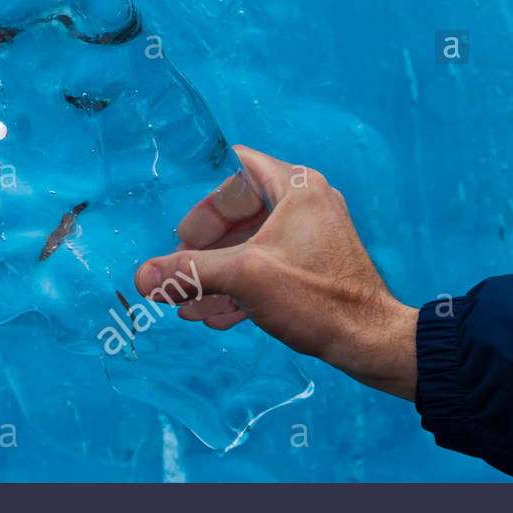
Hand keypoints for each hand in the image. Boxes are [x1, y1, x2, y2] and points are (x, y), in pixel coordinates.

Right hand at [135, 146, 418, 399]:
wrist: (371, 342)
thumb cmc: (317, 298)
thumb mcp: (244, 276)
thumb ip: (189, 271)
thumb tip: (141, 277)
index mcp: (296, 187)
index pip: (235, 169)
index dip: (203, 198)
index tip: (181, 229)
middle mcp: (305, 204)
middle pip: (237, 212)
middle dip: (203, 247)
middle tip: (179, 269)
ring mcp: (310, 236)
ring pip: (248, 244)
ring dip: (215, 273)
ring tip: (187, 301)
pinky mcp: (312, 266)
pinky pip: (264, 266)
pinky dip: (237, 287)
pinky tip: (214, 314)